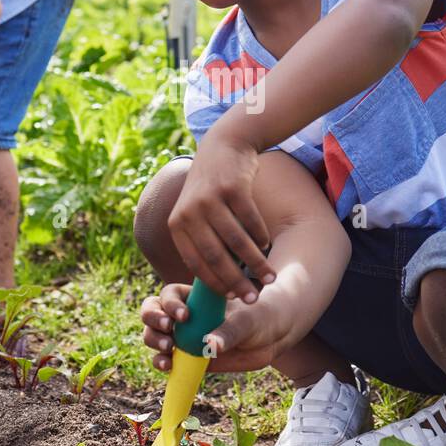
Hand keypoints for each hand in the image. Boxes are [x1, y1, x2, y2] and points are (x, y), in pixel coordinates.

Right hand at [140, 282, 283, 372]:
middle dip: (153, 319)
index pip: (170, 294)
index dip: (170, 304)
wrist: (272, 337)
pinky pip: (165, 359)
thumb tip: (210, 345)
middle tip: (167, 328)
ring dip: (154, 340)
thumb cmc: (259, 317)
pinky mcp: (187, 357)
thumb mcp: (247, 321)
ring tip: (168, 348)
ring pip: (153, 335)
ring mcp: (183, 336)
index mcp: (195, 296)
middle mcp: (184, 314)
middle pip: (152, 311)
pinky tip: (167, 366)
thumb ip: (228, 332)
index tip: (185, 316)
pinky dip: (161, 362)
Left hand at [168, 126, 275, 299]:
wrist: (223, 146)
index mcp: (177, 224)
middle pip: (215, 256)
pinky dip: (260, 236)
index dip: (214, 283)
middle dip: (236, 281)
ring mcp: (210, 198)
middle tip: (253, 298)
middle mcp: (190, 212)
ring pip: (236, 241)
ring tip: (269, 277)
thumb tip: (219, 283)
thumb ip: (201, 241)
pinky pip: (250, 221)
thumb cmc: (211, 189)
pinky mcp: (232, 187)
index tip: (231, 298)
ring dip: (255, 263)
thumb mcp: (195, 213)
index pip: (194, 263)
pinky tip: (267, 244)